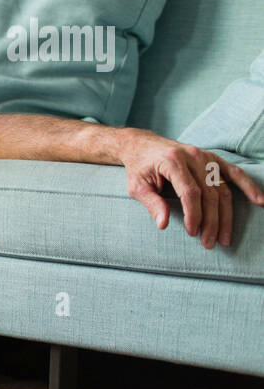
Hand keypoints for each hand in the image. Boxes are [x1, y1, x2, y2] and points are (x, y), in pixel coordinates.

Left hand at [121, 132, 263, 248]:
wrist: (143, 145)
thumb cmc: (139, 168)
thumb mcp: (137, 186)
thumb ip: (151, 203)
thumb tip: (163, 224)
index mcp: (172, 161)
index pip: (189, 192)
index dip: (194, 215)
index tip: (193, 233)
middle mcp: (193, 156)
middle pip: (209, 194)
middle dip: (211, 222)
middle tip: (210, 243)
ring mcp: (205, 156)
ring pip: (223, 189)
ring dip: (226, 216)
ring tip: (225, 238)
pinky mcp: (213, 159)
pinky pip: (234, 173)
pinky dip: (248, 187)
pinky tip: (259, 201)